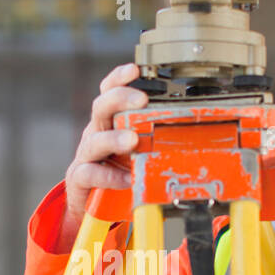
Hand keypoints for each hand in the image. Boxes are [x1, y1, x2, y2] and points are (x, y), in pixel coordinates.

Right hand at [57, 63, 147, 250]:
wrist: (91, 204)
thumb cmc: (120, 171)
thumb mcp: (140, 152)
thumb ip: (157, 141)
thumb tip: (195, 134)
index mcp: (110, 122)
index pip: (109, 92)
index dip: (119, 78)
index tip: (135, 69)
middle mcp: (96, 133)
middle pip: (100, 108)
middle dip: (120, 99)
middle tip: (141, 100)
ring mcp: (86, 155)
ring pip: (95, 141)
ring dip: (114, 139)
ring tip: (132, 140)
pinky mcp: (79, 178)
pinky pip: (91, 173)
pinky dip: (110, 176)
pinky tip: (127, 178)